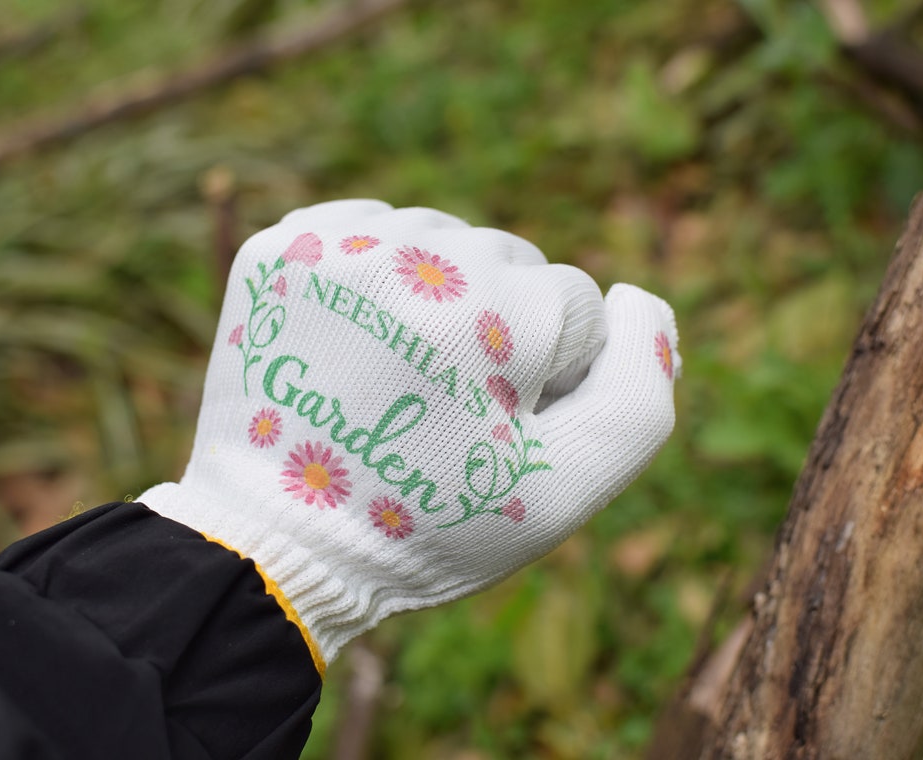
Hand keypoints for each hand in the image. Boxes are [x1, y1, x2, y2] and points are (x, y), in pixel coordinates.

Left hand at [139, 199, 679, 669]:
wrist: (282, 540)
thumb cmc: (437, 522)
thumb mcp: (570, 486)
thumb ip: (640, 391)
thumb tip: (640, 301)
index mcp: (497, 315)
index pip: (580, 305)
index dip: (550, 377)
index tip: (493, 428)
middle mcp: (417, 258)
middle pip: (513, 261)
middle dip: (500, 329)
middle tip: (442, 408)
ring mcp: (340, 243)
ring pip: (446, 239)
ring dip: (444, 297)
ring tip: (400, 376)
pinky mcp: (283, 244)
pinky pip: (375, 229)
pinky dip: (383, 277)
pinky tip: (364, 341)